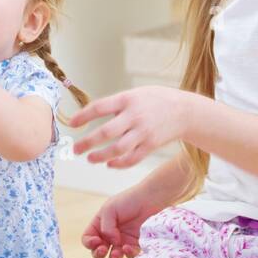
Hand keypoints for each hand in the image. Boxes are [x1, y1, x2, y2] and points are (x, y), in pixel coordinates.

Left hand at [70, 86, 189, 167]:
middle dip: (88, 142)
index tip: (72, 124)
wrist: (185, 111)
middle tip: (75, 149)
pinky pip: (132, 158)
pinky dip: (119, 163)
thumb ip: (116, 104)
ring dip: (101, 156)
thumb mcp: (136, 94)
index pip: (100, 107)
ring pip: (118, 149)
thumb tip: (92, 114)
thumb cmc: (156, 100)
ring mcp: (144, 132)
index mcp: (128, 99)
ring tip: (90, 158)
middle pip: (106, 132)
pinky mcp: (151, 145)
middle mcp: (135, 116)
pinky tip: (109, 164)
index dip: (83, 116)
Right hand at [82, 183, 156, 257]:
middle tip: (103, 249)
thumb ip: (106, 227)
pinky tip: (128, 247)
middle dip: (98, 254)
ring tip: (116, 253)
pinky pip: (129, 255)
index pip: (88, 238)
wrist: (150, 199)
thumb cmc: (129, 201)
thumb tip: (112, 242)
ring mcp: (122, 240)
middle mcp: (109, 234)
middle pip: (98, 251)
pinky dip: (127, 254)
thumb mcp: (110, 209)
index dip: (89, 243)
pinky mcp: (136, 244)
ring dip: (113, 257)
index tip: (96, 240)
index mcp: (100, 224)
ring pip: (113, 257)